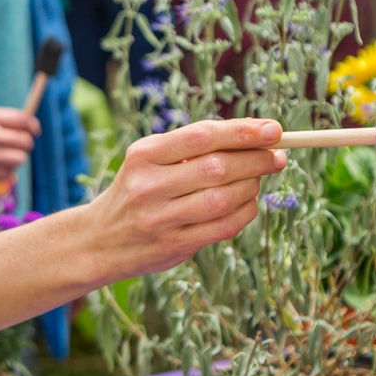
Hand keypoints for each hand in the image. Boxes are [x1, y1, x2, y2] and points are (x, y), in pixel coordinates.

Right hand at [0, 106, 39, 180]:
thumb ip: (3, 119)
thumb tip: (29, 125)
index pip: (22, 120)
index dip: (33, 125)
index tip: (34, 130)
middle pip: (25, 142)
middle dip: (26, 143)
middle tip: (20, 143)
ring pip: (20, 159)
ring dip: (17, 158)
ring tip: (7, 154)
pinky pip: (8, 173)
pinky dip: (6, 170)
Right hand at [85, 118, 287, 280]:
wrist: (99, 240)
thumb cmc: (137, 191)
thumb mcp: (150, 160)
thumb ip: (194, 148)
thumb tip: (255, 136)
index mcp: (144, 155)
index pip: (201, 136)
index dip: (242, 131)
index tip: (273, 129)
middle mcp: (149, 186)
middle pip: (217, 167)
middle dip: (256, 159)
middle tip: (276, 156)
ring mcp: (160, 219)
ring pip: (223, 199)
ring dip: (251, 187)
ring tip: (257, 179)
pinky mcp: (174, 246)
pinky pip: (223, 227)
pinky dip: (245, 212)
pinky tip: (247, 203)